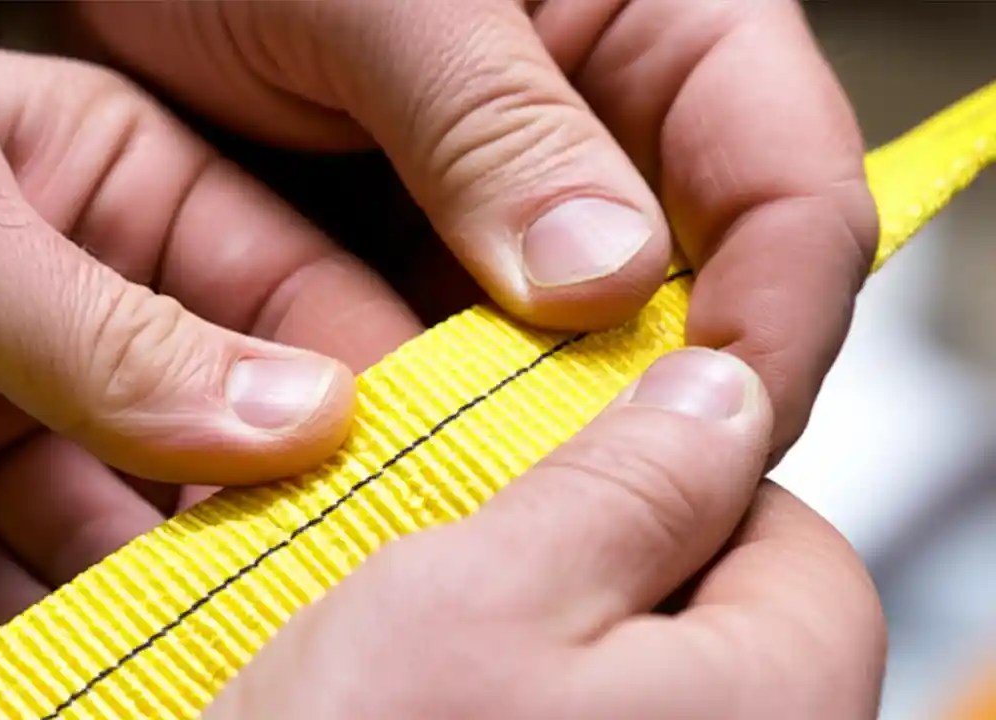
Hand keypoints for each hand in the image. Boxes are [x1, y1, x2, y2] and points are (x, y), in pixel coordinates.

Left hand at [0, 23, 422, 654]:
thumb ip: (115, 332)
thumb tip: (295, 410)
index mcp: (100, 179)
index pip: (278, 283)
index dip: (358, 373)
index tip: (420, 465)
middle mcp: (67, 300)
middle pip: (214, 423)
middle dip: (270, 507)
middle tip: (329, 583)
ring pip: (123, 524)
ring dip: (170, 590)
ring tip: (229, 645)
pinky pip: (14, 589)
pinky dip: (59, 639)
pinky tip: (114, 669)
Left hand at [66, 0, 878, 455]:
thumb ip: (495, 124)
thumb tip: (608, 280)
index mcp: (666, 24)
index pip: (791, 187)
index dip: (776, 319)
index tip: (712, 430)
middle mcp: (616, 131)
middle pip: (706, 298)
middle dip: (652, 404)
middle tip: (576, 492)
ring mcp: (527, 210)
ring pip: (586, 353)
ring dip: (540, 430)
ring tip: (475, 495)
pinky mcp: (442, 265)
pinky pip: (479, 367)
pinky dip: (453, 421)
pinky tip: (405, 466)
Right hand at [205, 349, 886, 718]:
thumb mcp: (489, 593)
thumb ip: (628, 481)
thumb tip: (721, 396)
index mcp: (778, 698)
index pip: (779, 524)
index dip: (661, 473)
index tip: (557, 469)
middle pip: (700, 611)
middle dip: (578, 564)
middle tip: (461, 560)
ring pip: (620, 682)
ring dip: (523, 642)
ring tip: (417, 650)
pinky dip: (499, 711)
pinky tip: (413, 717)